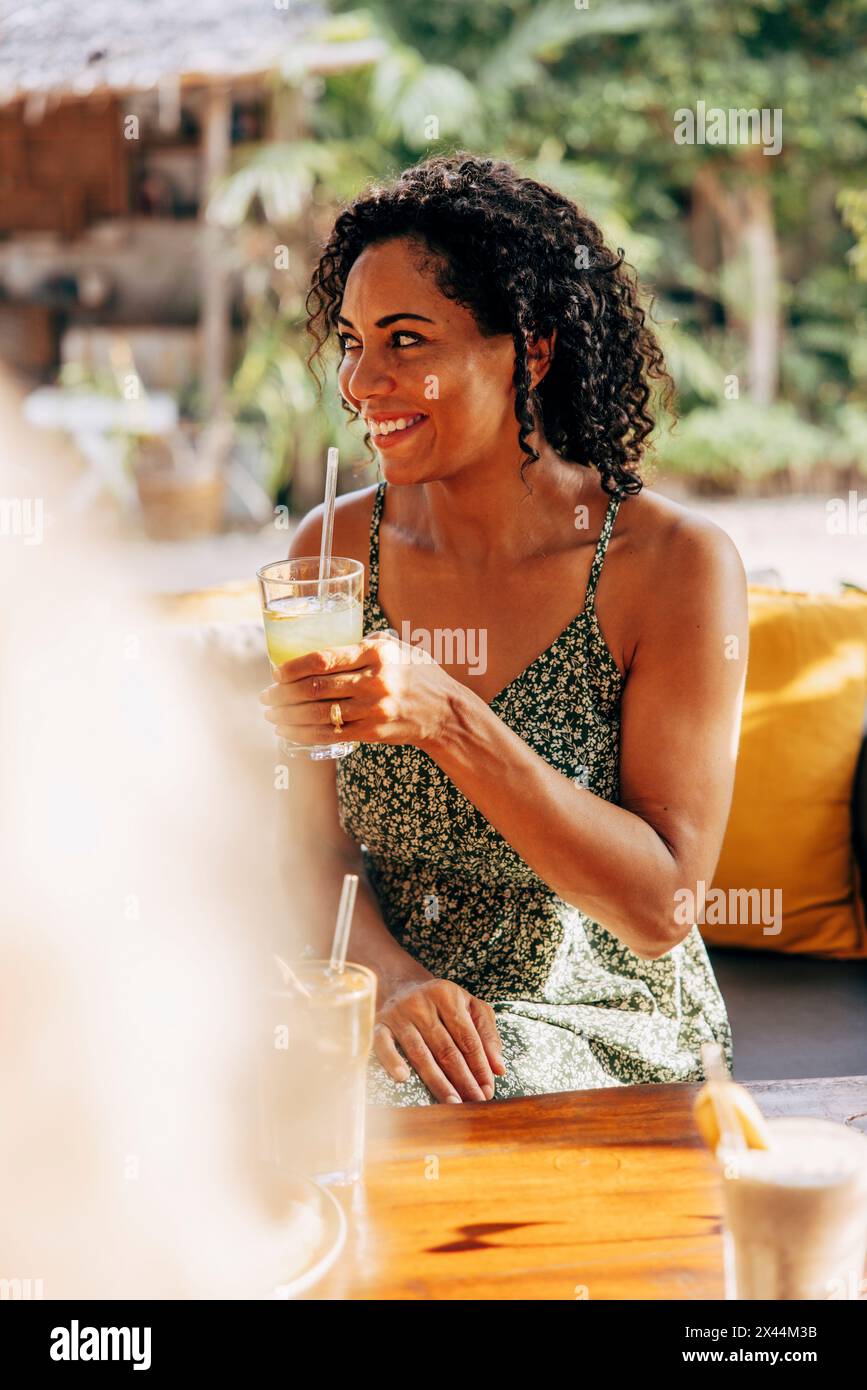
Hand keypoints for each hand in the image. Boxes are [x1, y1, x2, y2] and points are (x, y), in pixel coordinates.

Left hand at [259, 633, 454, 748]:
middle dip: (281, 694)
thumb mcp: (396, 647)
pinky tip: (287, 730)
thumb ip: (362, 644)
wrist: (444, 712)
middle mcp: (375, 681)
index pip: (324, 658)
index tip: (276, 672)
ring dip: (286, 715)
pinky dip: (302, 733)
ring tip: (271, 714)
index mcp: (377, 653)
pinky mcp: (372, 732)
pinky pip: (329, 735)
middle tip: (265, 696)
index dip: (293, 667)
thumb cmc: (416, 673)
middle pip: (314, 688)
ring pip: (317, 714)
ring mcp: (373, 709)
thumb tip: (320, 642)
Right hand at [374, 976, 506, 1102]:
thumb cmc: (443, 1003)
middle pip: (446, 1048)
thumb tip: (499, 1069)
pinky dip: (392, 1060)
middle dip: (463, 1079)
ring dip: (438, 1081)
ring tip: (453, 1103)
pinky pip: (383, 1044)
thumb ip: (487, 1035)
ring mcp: (398, 1013)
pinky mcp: (379, 1024)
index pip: (467, 1037)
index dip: (480, 1066)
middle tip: (475, 1102)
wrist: (402, 985)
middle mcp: (422, 1003)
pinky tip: (403, 1079)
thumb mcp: (470, 1007)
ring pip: (420, 1053)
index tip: (488, 1089)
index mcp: (447, 995)